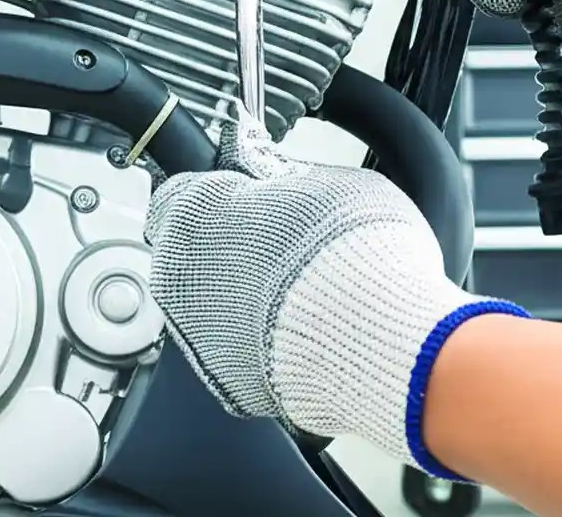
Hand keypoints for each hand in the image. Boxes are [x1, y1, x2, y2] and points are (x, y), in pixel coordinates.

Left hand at [144, 112, 527, 478]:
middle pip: (189, 251)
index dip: (220, 196)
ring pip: (210, 305)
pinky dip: (260, 343)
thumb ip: (292, 182)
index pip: (181, 193)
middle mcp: (180, 273)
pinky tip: (302, 333)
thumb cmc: (358, 256)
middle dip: (227, 248)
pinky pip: (237, 350)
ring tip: (300, 296)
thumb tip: (288, 180)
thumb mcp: (332, 183)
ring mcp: (195, 333)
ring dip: (243, 298)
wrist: (381, 342)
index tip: (246, 200)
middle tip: (281, 247)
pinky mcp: (225, 381)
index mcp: (196, 211)